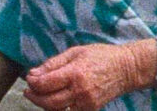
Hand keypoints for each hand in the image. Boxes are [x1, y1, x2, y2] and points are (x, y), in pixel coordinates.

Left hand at [22, 43, 142, 110]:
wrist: (127, 69)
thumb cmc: (101, 56)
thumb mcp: (74, 52)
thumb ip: (53, 64)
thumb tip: (34, 73)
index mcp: (75, 74)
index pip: (46, 84)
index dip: (33, 82)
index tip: (29, 78)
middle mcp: (81, 91)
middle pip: (50, 102)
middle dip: (35, 97)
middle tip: (28, 90)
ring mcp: (88, 103)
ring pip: (59, 110)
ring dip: (45, 105)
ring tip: (39, 95)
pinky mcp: (92, 109)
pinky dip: (59, 109)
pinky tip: (54, 100)